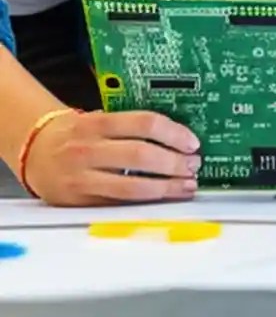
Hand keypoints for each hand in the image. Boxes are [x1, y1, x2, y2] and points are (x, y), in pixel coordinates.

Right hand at [23, 110, 201, 206]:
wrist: (32, 152)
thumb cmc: (73, 135)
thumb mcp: (96, 119)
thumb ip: (129, 126)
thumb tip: (177, 136)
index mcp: (94, 124)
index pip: (144, 123)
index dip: (174, 133)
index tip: (192, 142)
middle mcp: (87, 150)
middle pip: (142, 155)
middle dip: (175, 162)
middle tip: (193, 164)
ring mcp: (82, 178)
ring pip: (133, 186)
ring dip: (167, 187)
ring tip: (186, 185)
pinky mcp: (80, 202)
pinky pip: (120, 204)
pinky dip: (147, 202)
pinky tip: (163, 198)